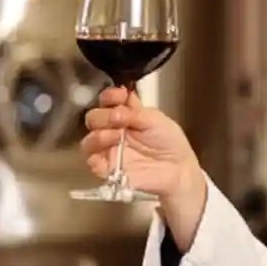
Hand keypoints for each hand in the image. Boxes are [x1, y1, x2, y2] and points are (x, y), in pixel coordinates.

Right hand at [82, 87, 207, 247]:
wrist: (178, 169)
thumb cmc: (169, 142)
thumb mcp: (156, 119)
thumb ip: (135, 111)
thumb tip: (117, 106)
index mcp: (124, 114)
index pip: (106, 100)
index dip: (109, 96)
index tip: (119, 96)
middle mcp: (112, 130)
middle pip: (93, 118)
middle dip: (103, 116)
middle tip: (118, 119)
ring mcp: (108, 150)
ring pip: (88, 141)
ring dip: (99, 135)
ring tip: (117, 136)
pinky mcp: (108, 169)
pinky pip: (92, 163)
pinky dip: (96, 157)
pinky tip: (111, 153)